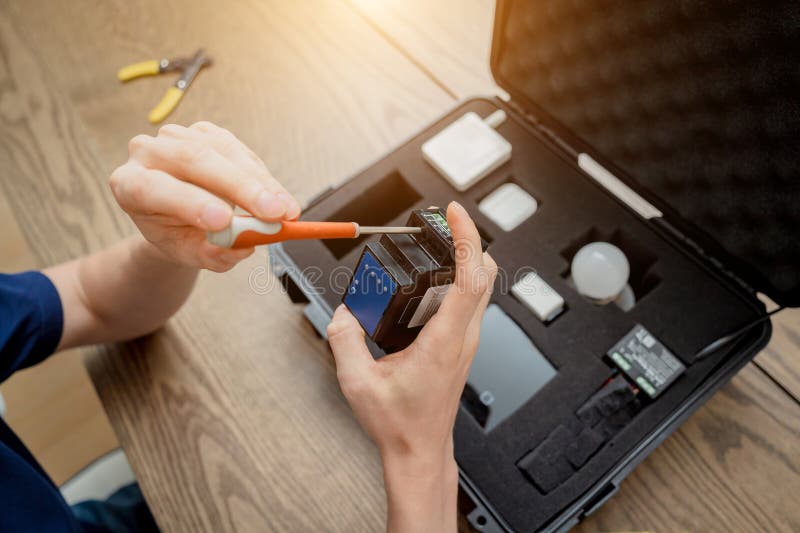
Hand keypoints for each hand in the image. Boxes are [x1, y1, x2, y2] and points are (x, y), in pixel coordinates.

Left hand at [110, 121, 300, 271]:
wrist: (176, 217)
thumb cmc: (177, 234)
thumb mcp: (188, 253)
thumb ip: (212, 254)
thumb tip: (243, 247)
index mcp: (130, 185)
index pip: (156, 189)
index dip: (191, 202)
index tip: (224, 220)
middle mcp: (149, 153)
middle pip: (194, 160)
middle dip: (240, 188)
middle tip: (273, 214)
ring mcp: (179, 137)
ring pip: (223, 152)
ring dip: (261, 183)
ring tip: (285, 211)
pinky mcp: (208, 133)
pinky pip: (241, 151)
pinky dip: (263, 177)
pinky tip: (276, 199)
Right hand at [327, 201, 496, 532]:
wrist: (418, 451)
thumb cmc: (399, 424)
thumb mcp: (358, 383)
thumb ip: (344, 342)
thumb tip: (343, 313)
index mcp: (443, 342)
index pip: (469, 279)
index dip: (466, 240)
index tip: (456, 215)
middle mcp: (462, 338)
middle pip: (485, 275)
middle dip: (470, 240)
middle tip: (447, 220)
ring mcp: (465, 342)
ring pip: (483, 287)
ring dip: (468, 258)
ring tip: (442, 240)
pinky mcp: (460, 346)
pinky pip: (471, 301)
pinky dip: (462, 277)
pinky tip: (438, 276)